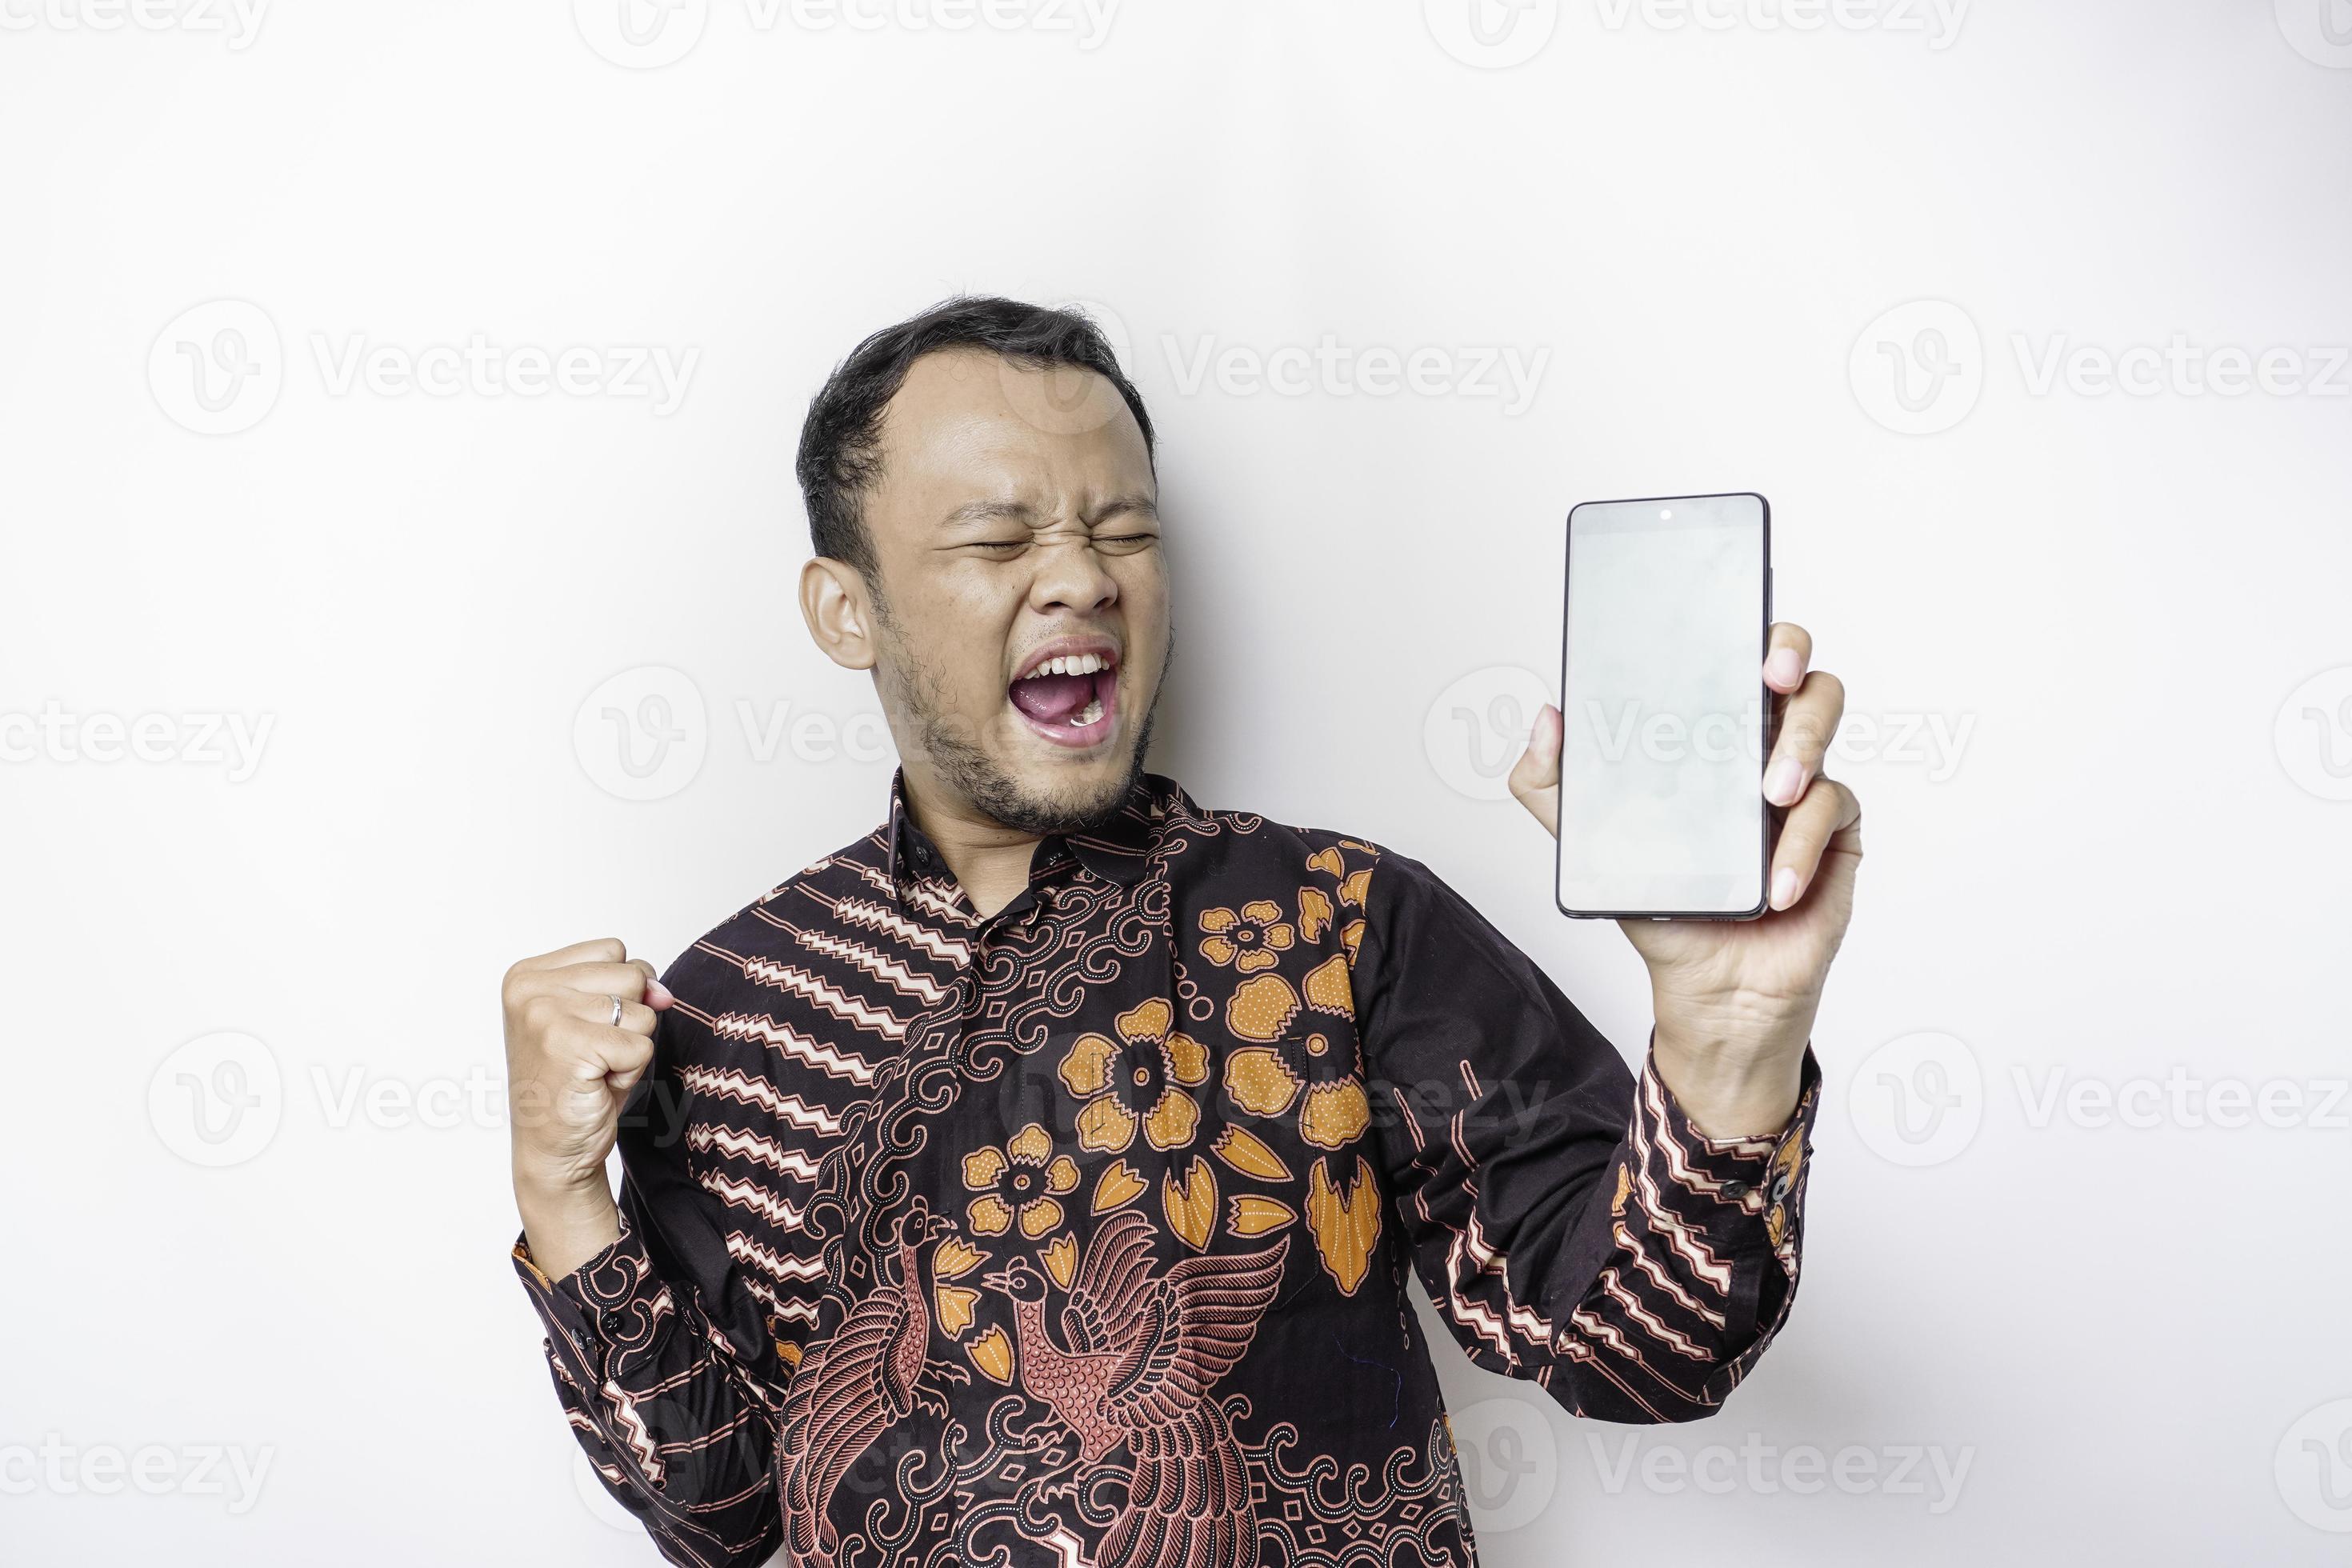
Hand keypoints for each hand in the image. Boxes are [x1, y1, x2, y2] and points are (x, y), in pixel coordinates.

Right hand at [502, 938, 672, 1274]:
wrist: (552, 1150)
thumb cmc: (575, 1084)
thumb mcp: (602, 1020)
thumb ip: (631, 988)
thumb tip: (663, 992)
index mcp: (528, 974)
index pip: (615, 950)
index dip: (619, 995)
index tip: (585, 1031)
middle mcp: (529, 989)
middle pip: (632, 975)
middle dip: (627, 1021)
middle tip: (593, 1055)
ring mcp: (544, 1015)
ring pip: (642, 1012)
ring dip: (630, 1047)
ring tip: (594, 1070)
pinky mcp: (569, 1046)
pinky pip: (642, 1044)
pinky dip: (630, 1071)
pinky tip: (597, 1086)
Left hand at [1508, 622, 1862, 1135]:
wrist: (1708, 986)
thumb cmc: (1665, 908)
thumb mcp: (1597, 847)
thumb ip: (1558, 788)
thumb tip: (1547, 719)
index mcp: (1711, 738)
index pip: (1735, 662)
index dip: (1746, 632)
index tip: (1735, 632)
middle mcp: (1762, 749)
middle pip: (1798, 673)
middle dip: (1791, 659)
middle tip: (1770, 678)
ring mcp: (1805, 787)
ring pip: (1825, 723)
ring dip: (1800, 747)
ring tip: (1768, 795)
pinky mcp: (1836, 833)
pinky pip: (1833, 810)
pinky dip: (1800, 845)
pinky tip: (1776, 884)